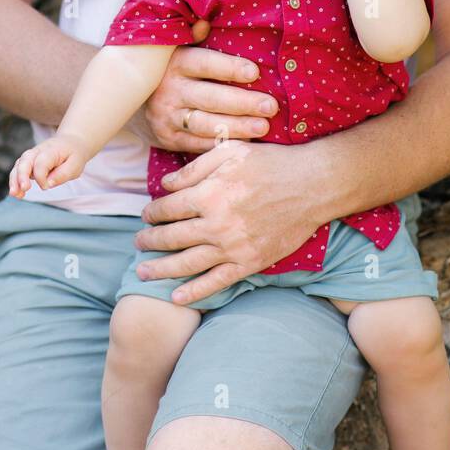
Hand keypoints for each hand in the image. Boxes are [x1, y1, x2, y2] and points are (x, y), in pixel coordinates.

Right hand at [9, 134, 87, 197]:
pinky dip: (15, 181)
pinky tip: (17, 194)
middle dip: (22, 175)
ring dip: (15, 180)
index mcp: (52, 150)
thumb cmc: (74, 155)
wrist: (72, 143)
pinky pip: (18, 171)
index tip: (47, 187)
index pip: (41, 162)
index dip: (41, 177)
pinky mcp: (28, 163)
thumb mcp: (76, 164)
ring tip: (14, 194)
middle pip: (25, 161)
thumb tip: (48, 185)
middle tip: (24, 189)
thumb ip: (63, 174)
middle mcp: (38, 151)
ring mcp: (31, 156)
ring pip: (19, 165)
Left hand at [131, 139, 322, 304]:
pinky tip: (177, 297)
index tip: (146, 214)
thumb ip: (194, 168)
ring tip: (143, 272)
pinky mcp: (249, 263)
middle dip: (149, 241)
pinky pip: (216, 282)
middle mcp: (216, 224)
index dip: (152, 212)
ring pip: (186, 264)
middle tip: (138, 242)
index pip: (167, 208)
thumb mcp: (230, 152)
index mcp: (208, 195)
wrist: (311, 186)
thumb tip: (165, 185)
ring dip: (161, 270)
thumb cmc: (271, 163)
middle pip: (171, 238)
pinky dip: (194, 292)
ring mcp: (232, 247)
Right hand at [137, 27, 278, 153]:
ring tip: (263, 127)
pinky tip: (246, 142)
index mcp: (175, 63)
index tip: (255, 72)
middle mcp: (169, 91)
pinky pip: (198, 144)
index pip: (204, 64)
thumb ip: (193, 35)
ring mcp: (167, 117)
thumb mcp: (177, 46)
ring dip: (237, 127)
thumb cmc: (171, 67)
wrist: (132, 98)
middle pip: (210, 98)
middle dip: (242, 103)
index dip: (229, 68)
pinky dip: (222, 144)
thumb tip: (205, 22)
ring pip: (206, 124)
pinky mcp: (170, 139)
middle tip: (270, 106)